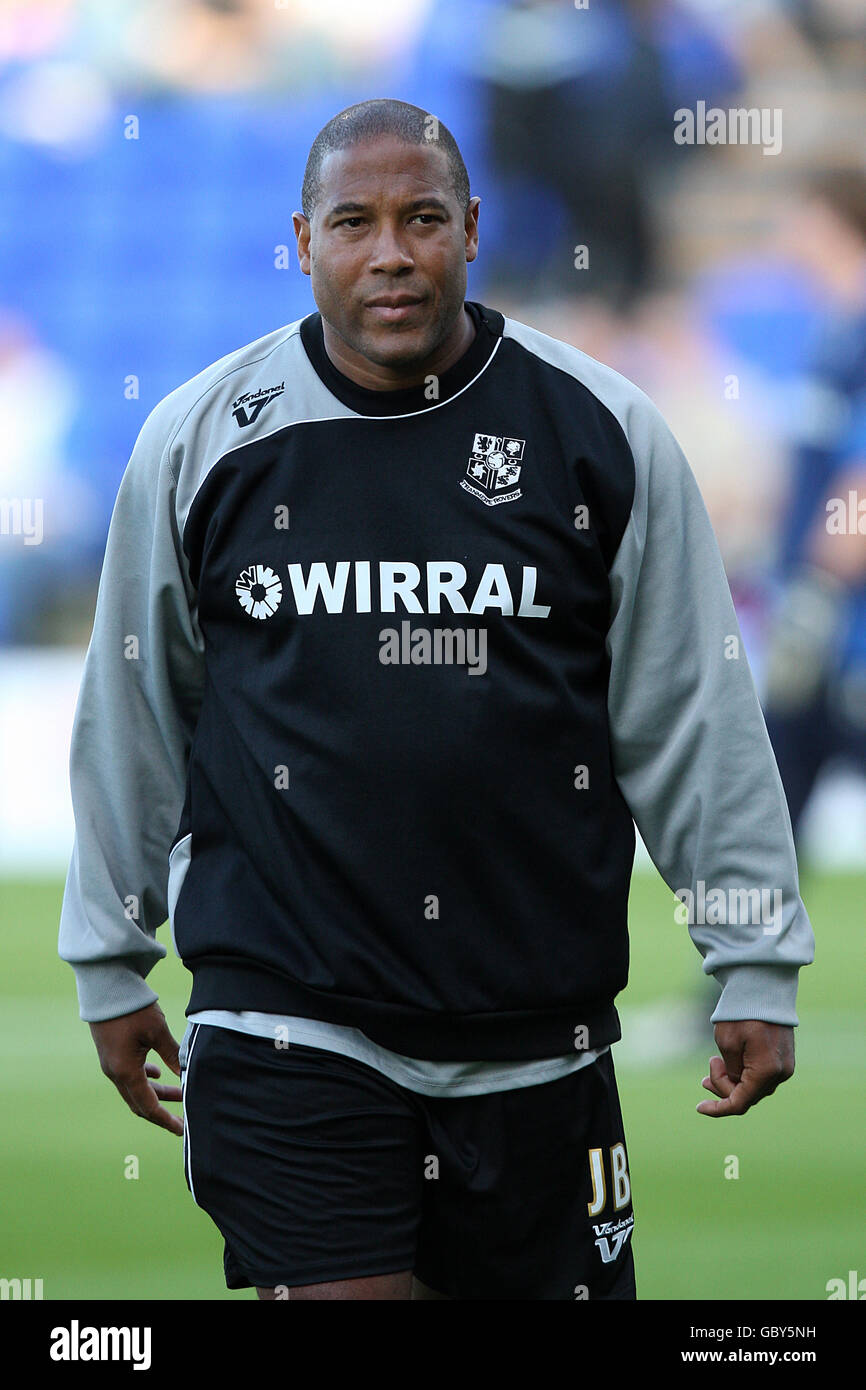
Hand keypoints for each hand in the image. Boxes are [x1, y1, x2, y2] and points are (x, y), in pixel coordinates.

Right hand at [89, 1002, 183, 1135]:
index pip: (148, 1106)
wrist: (106, 988)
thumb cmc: (133, 1009)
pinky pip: (129, 1075)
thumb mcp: (158, 1032)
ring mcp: (111, 1063)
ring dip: (156, 1093)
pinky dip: (145, 1079)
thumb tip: (189, 1075)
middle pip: (139, 1102)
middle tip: (183, 1118)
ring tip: (180, 1093)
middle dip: (162, 1111)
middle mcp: (115, 1072)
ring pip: (135, 1088)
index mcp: (125, 1072)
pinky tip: (158, 1074)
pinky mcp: (112, 1053)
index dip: (165, 1120)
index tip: (181, 1129)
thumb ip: (173, 1055)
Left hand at [696, 1020, 794, 1117]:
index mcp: (766, 1071)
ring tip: (714, 1066)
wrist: (763, 987)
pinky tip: (729, 1064)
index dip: (719, 1109)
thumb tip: (736, 1084)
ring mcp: (785, 1065)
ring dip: (734, 1082)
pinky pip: (763, 1075)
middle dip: (724, 1089)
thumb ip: (731, 1072)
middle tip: (704, 1079)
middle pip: (748, 1095)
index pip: (740, 1102)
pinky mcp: (784, 1057)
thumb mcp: (727, 1043)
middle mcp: (781, 1073)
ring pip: (756, 1086)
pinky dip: (746, 1074)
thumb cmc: (742, 1013)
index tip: (699, 1108)